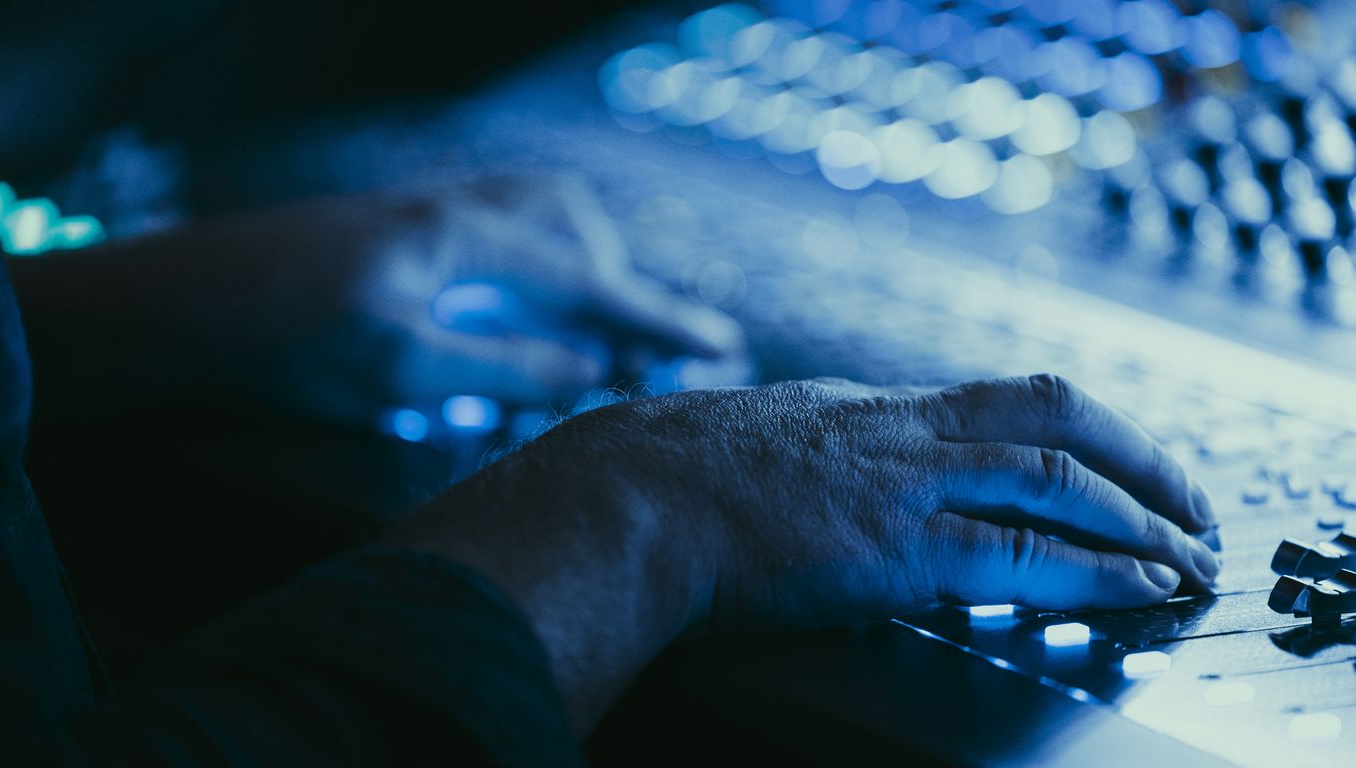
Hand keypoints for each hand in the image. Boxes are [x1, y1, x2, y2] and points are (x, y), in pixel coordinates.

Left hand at [10, 176, 744, 422]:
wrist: (167, 309)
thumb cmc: (274, 341)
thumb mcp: (399, 366)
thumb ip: (503, 367)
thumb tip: (592, 373)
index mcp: (462, 237)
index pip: (587, 279)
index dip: (657, 319)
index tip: (721, 348)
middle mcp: (447, 210)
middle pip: (567, 223)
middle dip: (618, 278)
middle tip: (648, 338)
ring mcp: (414, 215)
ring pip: (525, 213)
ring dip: (572, 258)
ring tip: (590, 315)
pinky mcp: (387, 235)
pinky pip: (484, 228)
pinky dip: (523, 261)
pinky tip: (508, 304)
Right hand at [387, 374, 1217, 730]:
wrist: (616, 498)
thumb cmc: (657, 474)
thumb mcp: (749, 433)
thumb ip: (805, 444)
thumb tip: (821, 468)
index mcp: (864, 407)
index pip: (998, 402)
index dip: (1073, 430)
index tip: (1109, 460)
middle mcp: (897, 430)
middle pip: (1050, 414)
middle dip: (1136, 455)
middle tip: (1186, 498)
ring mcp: (899, 482)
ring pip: (1055, 478)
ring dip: (1138, 515)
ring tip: (1187, 550)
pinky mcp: (891, 547)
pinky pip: (1022, 554)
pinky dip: (1096, 569)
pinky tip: (1139, 585)